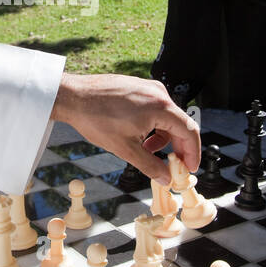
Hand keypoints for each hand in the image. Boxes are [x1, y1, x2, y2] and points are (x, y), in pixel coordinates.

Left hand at [51, 73, 199, 185]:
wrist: (73, 97)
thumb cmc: (96, 118)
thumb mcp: (125, 148)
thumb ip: (150, 165)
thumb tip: (166, 179)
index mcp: (160, 106)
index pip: (190, 131)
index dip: (192, 152)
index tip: (189, 168)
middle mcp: (159, 93)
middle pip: (179, 124)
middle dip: (177, 147)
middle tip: (171, 166)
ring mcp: (148, 88)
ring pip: (166, 117)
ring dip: (162, 138)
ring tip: (146, 151)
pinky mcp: (138, 87)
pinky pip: (155, 109)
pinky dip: (153, 125)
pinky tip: (138, 136)